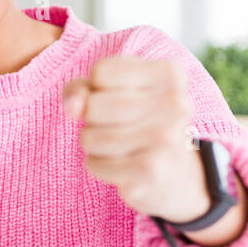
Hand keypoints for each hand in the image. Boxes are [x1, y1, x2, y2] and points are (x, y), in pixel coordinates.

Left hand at [61, 56, 210, 222]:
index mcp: (170, 76)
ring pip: (91, 137)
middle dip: (91, 120)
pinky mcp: (151, 170)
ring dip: (92, 144)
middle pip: (93, 105)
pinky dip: (97, 165)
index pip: (102, 72)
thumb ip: (83, 88)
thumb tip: (72, 106)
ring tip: (116, 147)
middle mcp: (175, 104)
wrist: (174, 175)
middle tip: (115, 127)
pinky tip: (119, 165)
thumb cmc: (137, 124)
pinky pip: (95, 164)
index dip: (96, 89)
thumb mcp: (113, 94)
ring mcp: (165, 138)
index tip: (118, 99)